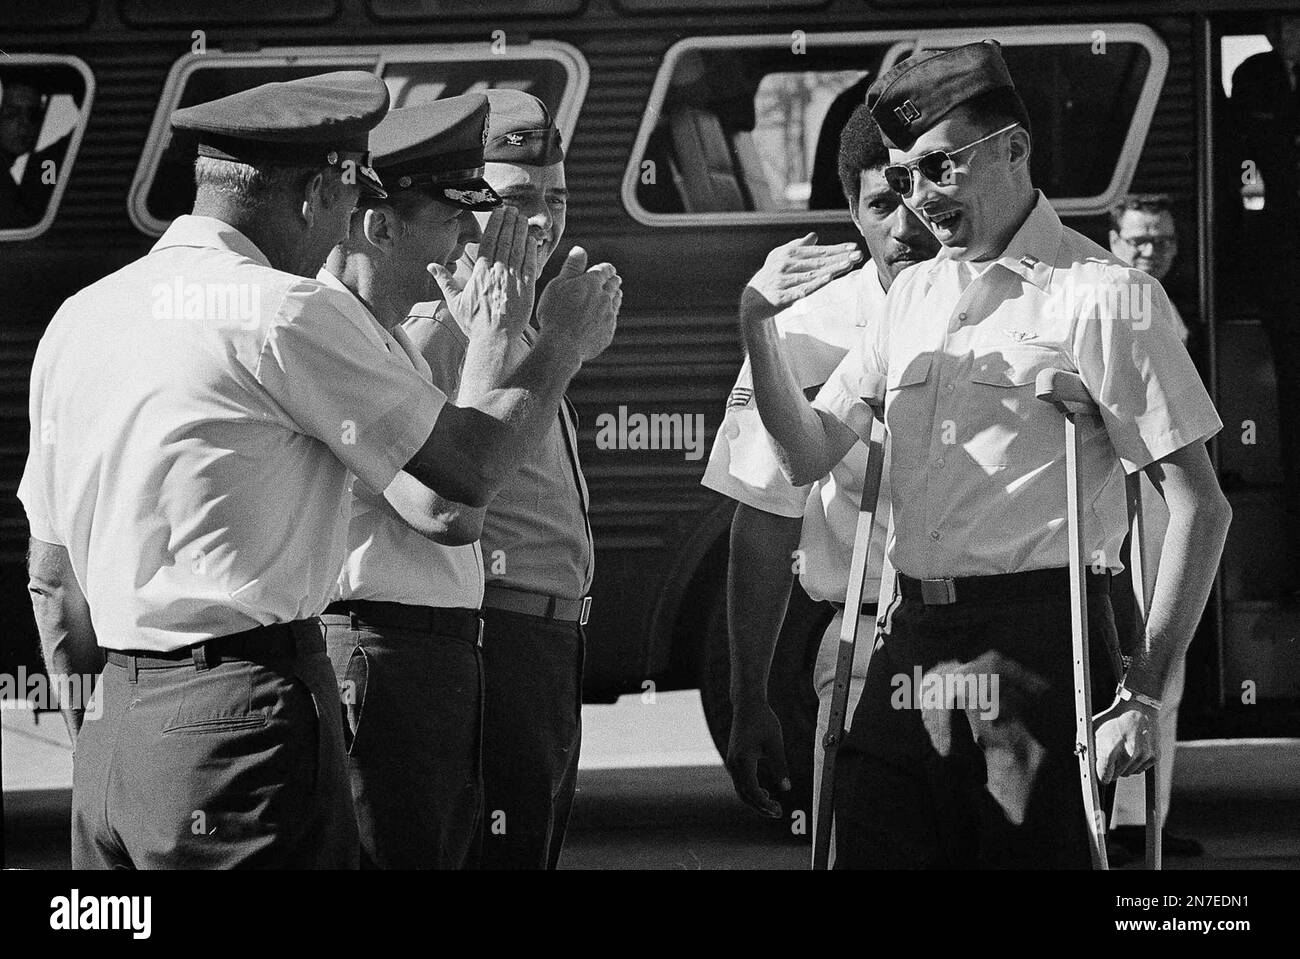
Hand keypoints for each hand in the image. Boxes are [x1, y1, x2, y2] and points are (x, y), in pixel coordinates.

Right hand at [429, 205, 536, 341]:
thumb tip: (431, 266)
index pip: (489, 241)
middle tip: (513, 209)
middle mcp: (497, 272)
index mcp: (481, 272)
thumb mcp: (455, 301)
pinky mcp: (527, 289)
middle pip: (505, 240)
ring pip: (518, 249)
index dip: (495, 224)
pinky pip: (530, 265)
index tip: (499, 211)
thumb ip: (444, 280)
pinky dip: (531, 251)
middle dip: (509, 222)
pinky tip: (532, 240)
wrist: (493, 339)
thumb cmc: (474, 323)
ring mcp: (513, 279)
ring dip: (521, 231)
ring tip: (523, 218)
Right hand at [536, 246, 620, 361]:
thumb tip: (580, 249)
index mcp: (592, 282)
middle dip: (613, 280)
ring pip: (616, 301)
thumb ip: (572, 267)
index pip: (604, 270)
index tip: (608, 269)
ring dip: (615, 296)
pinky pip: (612, 320)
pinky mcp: (608, 332)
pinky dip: (610, 314)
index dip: (606, 268)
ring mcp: (608, 315)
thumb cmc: (555, 313)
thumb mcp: (558, 285)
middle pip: (614, 284)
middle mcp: (604, 297)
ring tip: (614, 295)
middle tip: (614, 279)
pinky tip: (606, 316)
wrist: (562, 345)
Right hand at [724, 702, 789, 817]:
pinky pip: (741, 782)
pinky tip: (765, 792)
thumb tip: (786, 789)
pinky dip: (751, 791)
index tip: (778, 810)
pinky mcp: (734, 760)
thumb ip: (780, 766)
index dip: (764, 805)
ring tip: (773, 805)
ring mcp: (732, 762)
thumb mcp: (775, 743)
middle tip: (778, 813)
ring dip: (756, 801)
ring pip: (741, 790)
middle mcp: (734, 764)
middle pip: (744, 795)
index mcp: (744, 760)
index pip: (752, 791)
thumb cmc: (763, 721)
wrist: (747, 705)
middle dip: (760, 807)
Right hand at [739, 232, 861, 324]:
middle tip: (858, 254)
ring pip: (813, 274)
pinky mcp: (782, 296)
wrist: (751, 299)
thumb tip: (814, 236)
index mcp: (788, 253)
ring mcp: (784, 280)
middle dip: (839, 257)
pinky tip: (828, 279)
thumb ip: (798, 246)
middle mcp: (785, 265)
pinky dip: (816, 284)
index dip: (836, 249)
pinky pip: (802, 290)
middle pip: (818, 261)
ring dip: (832, 269)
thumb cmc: (770, 276)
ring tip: (849, 264)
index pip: (817, 251)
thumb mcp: (780, 257)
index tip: (853, 247)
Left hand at [1093, 698, 1157, 783]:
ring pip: (1129, 773)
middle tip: (1111, 754)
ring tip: (1122, 748)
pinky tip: (1132, 749)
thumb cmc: (1112, 718)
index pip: (1104, 777)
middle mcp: (1129, 754)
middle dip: (1112, 769)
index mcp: (1111, 749)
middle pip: (1116, 776)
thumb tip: (1085, 767)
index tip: (1100, 773)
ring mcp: (1143, 756)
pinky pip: (1140, 769)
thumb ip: (1087, 749)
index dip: (1100, 776)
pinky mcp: (1154, 756)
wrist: (1138, 707)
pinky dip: (1135, 763)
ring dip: (1124, 766)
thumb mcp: (1093, 729)